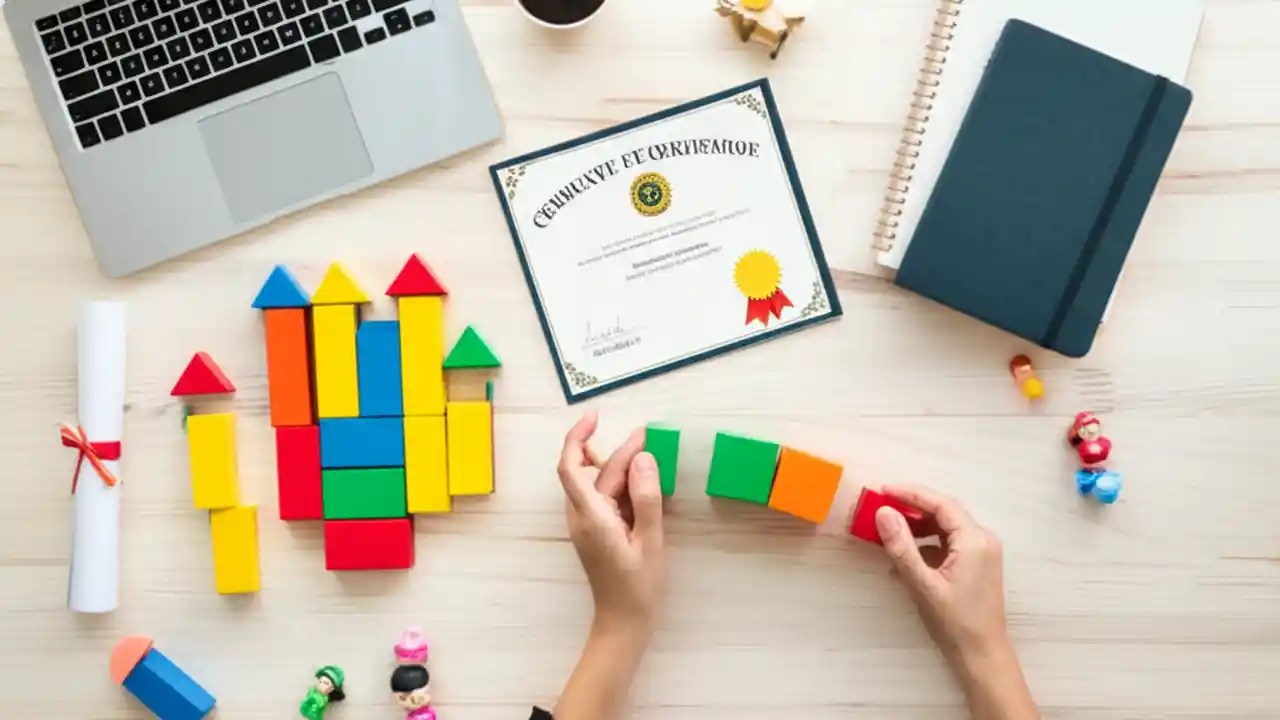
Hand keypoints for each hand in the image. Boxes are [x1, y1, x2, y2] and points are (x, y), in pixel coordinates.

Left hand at [558, 412, 665, 636]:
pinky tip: (640, 483)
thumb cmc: (638, 587)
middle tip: (648, 437)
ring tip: (646, 455)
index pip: (571, 467)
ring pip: (597, 484)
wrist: (623, 622)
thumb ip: (646, 497)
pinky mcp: (594, 531)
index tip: (594, 417)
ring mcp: (585, 525)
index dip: (577, 437)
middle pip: (593, 473)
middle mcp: (581, 517)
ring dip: (619, 467)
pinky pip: (602, 498)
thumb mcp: (650, 540)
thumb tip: (643, 458)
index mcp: (591, 517)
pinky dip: (620, 485)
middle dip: (618, 452)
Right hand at [876, 484, 1037, 718]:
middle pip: (943, 511)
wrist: (982, 654)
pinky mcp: (976, 562)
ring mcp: (981, 551)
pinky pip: (948, 542)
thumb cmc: (956, 622)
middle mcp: (982, 539)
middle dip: (911, 507)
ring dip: (917, 525)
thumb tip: (883, 514)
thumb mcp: (924, 585)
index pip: (940, 503)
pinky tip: (904, 554)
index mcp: (974, 540)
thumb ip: (902, 547)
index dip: (910, 493)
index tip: (883, 490)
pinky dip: (925, 542)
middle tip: (880, 506)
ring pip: (944, 526)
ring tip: (888, 529)